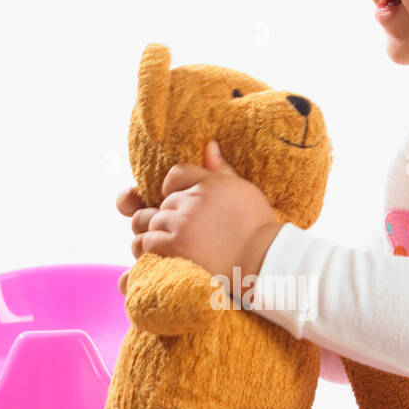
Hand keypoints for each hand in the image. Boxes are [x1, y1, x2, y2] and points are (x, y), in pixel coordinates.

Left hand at [118, 142, 281, 292]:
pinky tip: (160, 256)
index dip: (172, 190)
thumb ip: (222, 170)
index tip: (178, 205)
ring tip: (167, 247)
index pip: (176, 175)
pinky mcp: (173, 246)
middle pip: (163, 203)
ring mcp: (182, 223)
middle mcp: (194, 200)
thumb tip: (209, 144)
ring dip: (154, 234)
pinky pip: (145, 242)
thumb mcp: (244, 192)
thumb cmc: (258, 231)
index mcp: (211, 184)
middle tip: (177, 234)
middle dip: (166, 218)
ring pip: (149, 222)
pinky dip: (147, 250)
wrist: (264, 263)